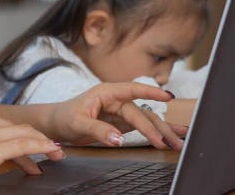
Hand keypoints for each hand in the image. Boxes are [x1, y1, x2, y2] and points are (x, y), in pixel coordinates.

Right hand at [0, 107, 64, 191]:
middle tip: (52, 149)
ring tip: (56, 153)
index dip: (23, 135)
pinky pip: (23, 144)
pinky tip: (50, 151)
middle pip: (17, 128)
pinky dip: (40, 147)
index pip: (5, 124)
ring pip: (24, 134)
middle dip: (37, 139)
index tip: (33, 146)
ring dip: (43, 144)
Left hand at [50, 82, 187, 149]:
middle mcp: (117, 100)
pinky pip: (142, 128)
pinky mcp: (122, 124)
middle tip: (172, 141)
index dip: (151, 92)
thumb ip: (98, 130)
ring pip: (146, 121)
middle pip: (143, 113)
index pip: (133, 90)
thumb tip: (119, 138)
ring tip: (178, 143)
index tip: (168, 97)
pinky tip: (171, 137)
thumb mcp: (78, 123)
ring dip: (162, 132)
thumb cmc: (64, 117)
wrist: (56, 124)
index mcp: (107, 93)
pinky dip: (156, 133)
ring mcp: (121, 112)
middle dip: (159, 127)